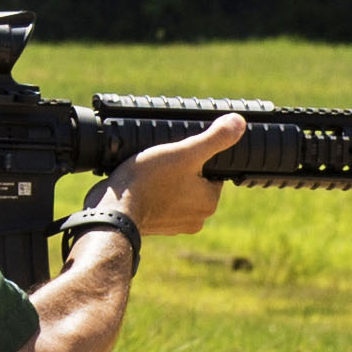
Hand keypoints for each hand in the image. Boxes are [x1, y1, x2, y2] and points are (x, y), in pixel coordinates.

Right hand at [106, 112, 245, 237]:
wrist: (112, 212)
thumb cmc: (148, 182)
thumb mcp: (184, 152)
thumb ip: (214, 138)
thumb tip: (239, 123)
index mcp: (209, 201)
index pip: (212, 173)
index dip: (196, 159)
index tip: (178, 154)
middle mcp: (197, 219)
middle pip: (194, 183)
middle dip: (179, 172)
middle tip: (161, 162)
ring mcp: (174, 226)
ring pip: (176, 194)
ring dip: (165, 184)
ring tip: (149, 174)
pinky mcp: (155, 228)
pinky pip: (160, 206)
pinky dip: (152, 196)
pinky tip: (140, 188)